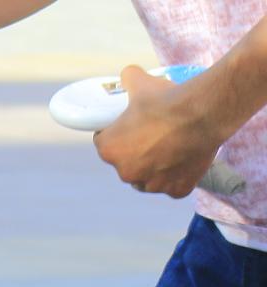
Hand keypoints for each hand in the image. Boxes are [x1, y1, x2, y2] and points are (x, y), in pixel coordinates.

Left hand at [95, 65, 223, 197]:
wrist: (204, 112)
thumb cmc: (168, 99)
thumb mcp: (142, 83)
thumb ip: (128, 78)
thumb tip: (127, 74)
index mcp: (109, 150)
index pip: (105, 144)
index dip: (116, 135)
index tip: (128, 129)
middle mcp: (125, 172)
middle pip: (127, 164)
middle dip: (135, 153)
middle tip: (153, 137)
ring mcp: (151, 184)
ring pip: (148, 179)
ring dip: (154, 169)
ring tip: (169, 149)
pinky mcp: (176, 190)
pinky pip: (173, 187)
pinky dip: (177, 178)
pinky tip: (184, 162)